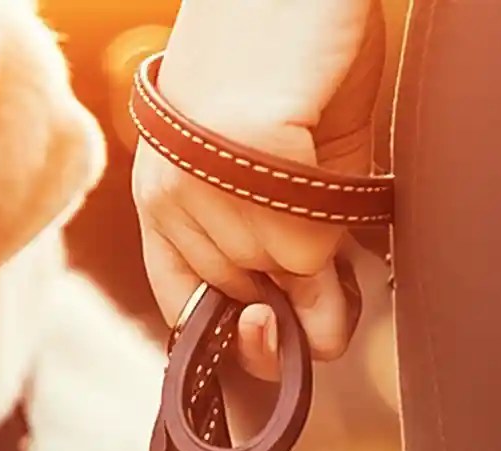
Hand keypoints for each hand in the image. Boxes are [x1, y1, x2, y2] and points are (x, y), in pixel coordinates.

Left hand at [133, 0, 385, 379]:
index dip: (236, 337)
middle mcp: (168, 200)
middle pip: (251, 297)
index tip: (276, 338)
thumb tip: (325, 334)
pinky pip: (310, 242)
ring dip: (326, 248)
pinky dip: (339, 222)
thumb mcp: (280, 167)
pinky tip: (332, 173)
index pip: (185, 307)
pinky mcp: (245, 157)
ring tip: (325, 184)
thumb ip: (292, 246)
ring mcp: (200, 183)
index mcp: (161, 199)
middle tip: (333, 249)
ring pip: (285, 273)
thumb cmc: (287, 62)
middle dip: (302, 289)